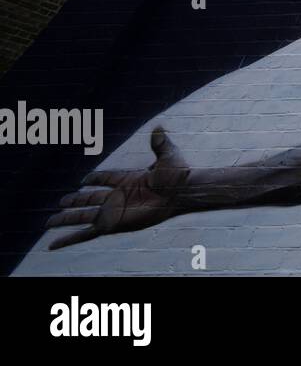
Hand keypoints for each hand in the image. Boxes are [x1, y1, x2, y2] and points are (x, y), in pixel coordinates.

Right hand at [46, 126, 190, 249]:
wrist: (180, 193)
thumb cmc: (177, 175)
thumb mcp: (167, 155)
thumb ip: (160, 143)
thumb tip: (159, 127)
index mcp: (127, 180)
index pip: (106, 179)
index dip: (94, 179)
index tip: (84, 180)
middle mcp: (117, 196)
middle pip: (88, 198)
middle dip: (74, 201)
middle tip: (60, 201)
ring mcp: (112, 211)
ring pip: (82, 215)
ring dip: (65, 219)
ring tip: (48, 222)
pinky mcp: (110, 225)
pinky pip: (85, 234)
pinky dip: (68, 239)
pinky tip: (53, 244)